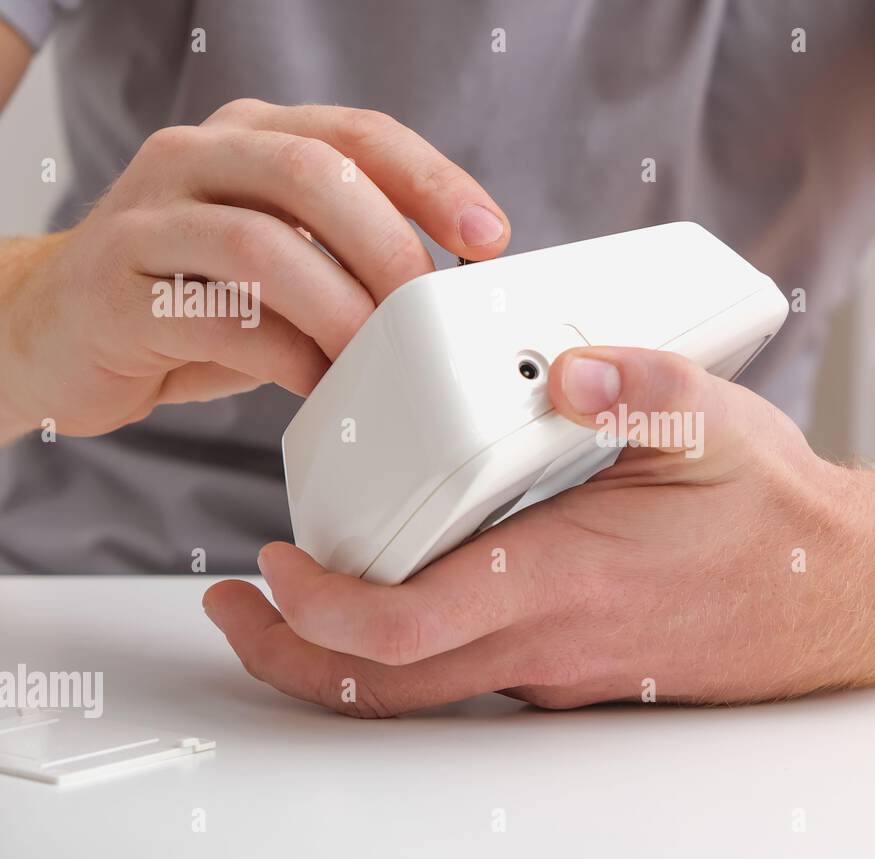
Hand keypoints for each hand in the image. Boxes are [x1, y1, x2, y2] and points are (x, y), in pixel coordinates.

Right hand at [0, 99, 509, 438]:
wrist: (59, 332)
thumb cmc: (194, 300)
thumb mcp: (285, 263)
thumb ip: (349, 260)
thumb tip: (451, 298)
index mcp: (253, 139)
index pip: (358, 133)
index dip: (433, 181)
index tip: (490, 237)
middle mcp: (196, 159)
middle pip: (314, 174)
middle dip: (390, 247)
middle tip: (429, 312)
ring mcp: (147, 219)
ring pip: (263, 243)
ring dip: (340, 309)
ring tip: (378, 356)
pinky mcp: (114, 291)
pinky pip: (216, 320)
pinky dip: (285, 358)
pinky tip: (318, 383)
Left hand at [203, 347, 874, 714]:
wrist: (842, 592)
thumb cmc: (779, 516)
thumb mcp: (716, 424)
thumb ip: (636, 383)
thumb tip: (561, 366)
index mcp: (561, 580)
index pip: (401, 629)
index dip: (314, 609)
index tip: (275, 562)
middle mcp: (547, 641)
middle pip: (381, 687)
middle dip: (290, 652)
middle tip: (241, 603)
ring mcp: (559, 666)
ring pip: (422, 688)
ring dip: (346, 651)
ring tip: (306, 588)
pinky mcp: (575, 667)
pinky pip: (473, 671)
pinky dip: (416, 641)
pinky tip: (421, 578)